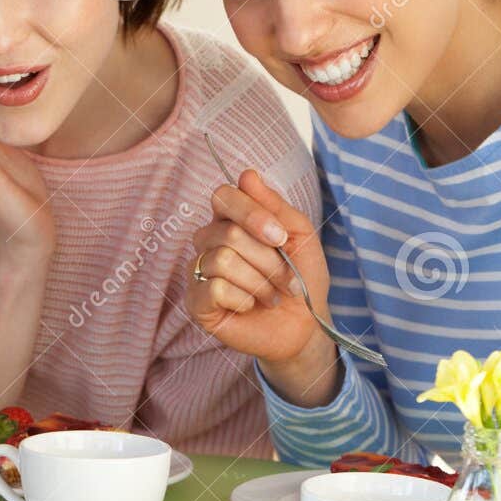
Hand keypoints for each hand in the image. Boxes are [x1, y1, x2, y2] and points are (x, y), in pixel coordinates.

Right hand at [184, 168, 329, 364]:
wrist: (305, 325)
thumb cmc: (301, 277)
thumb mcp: (299, 236)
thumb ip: (274, 205)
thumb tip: (246, 175)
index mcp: (231, 219)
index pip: (223, 196)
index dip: (252, 213)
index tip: (281, 237)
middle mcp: (209, 241)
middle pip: (229, 233)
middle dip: (268, 259)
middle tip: (285, 278)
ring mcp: (199, 270)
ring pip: (223, 261)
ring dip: (260, 282)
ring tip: (271, 295)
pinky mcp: (196, 301)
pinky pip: (214, 288)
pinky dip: (243, 298)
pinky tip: (250, 306)